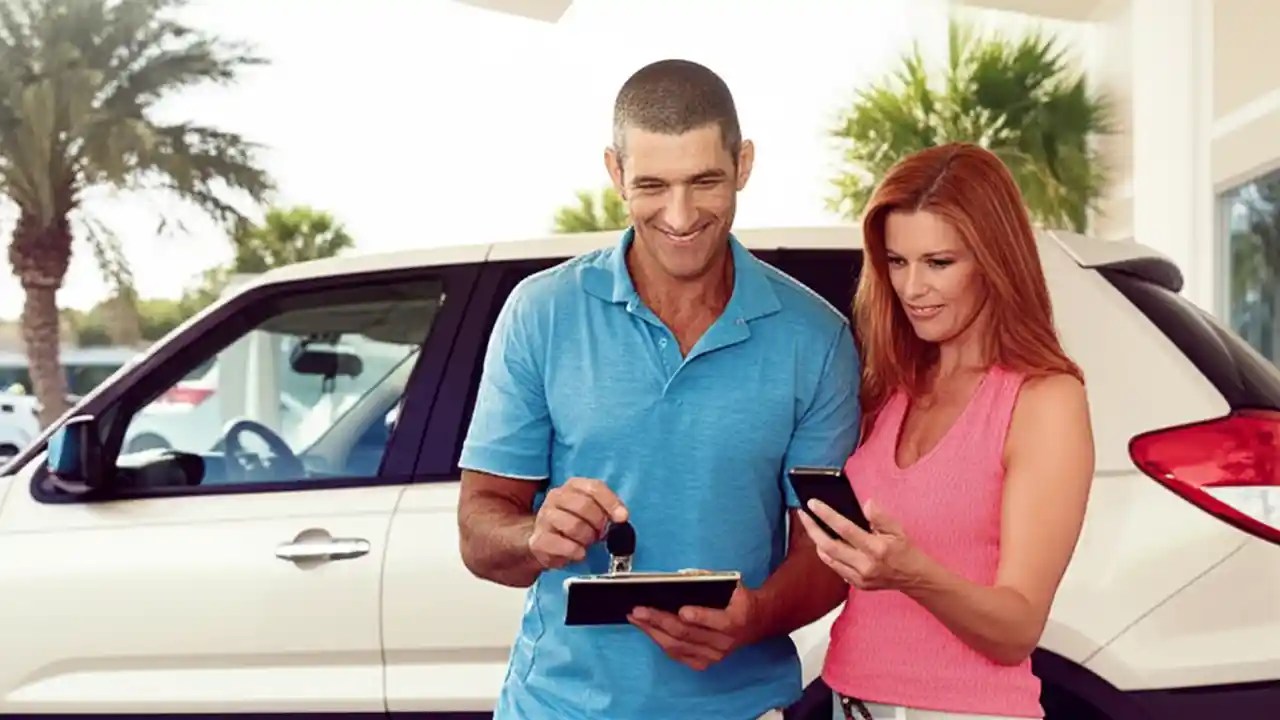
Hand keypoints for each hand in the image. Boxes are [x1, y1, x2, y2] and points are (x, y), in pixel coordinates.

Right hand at [528, 477, 627, 569]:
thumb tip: (622, 516)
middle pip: (584, 506)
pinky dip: (576, 552)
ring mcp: (545, 517)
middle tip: (600, 534)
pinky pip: (564, 545)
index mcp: (572, 486)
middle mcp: (556, 497)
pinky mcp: (539, 539)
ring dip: (587, 538)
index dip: (611, 503)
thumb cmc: (574, 524)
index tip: (622, 518)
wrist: (545, 542)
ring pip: (574, 526)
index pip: (594, 488)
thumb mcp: (592, 511)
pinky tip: (579, 553)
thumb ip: (607, 509)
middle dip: (598, 523)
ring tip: (587, 543)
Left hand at [627, 584, 757, 670]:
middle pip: (687, 633)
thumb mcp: (734, 585)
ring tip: (636, 618)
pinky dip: (659, 641)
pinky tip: (647, 630)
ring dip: (653, 632)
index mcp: (735, 620)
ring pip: (677, 646)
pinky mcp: (704, 663)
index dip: (699, 616)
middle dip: (660, 621)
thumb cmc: (738, 600)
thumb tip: (686, 577)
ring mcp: (713, 656)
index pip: (717, 621)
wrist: (755, 623)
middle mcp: (724, 642)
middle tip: (639, 610)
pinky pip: (676, 654)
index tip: (681, 611)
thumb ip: (713, 581)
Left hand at [798, 499, 924, 591]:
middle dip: (812, 528)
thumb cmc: (905, 550)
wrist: (913, 577)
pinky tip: (822, 542)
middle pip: (829, 546)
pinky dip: (826, 554)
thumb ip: (881, 516)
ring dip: (816, 541)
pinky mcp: (857, 584)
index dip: (826, 515)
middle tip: (803, 514)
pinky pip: (835, 567)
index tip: (813, 504)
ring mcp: (860, 578)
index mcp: (876, 549)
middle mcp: (865, 565)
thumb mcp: (898, 529)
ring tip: (810, 525)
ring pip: (828, 558)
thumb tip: (865, 504)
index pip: (845, 529)